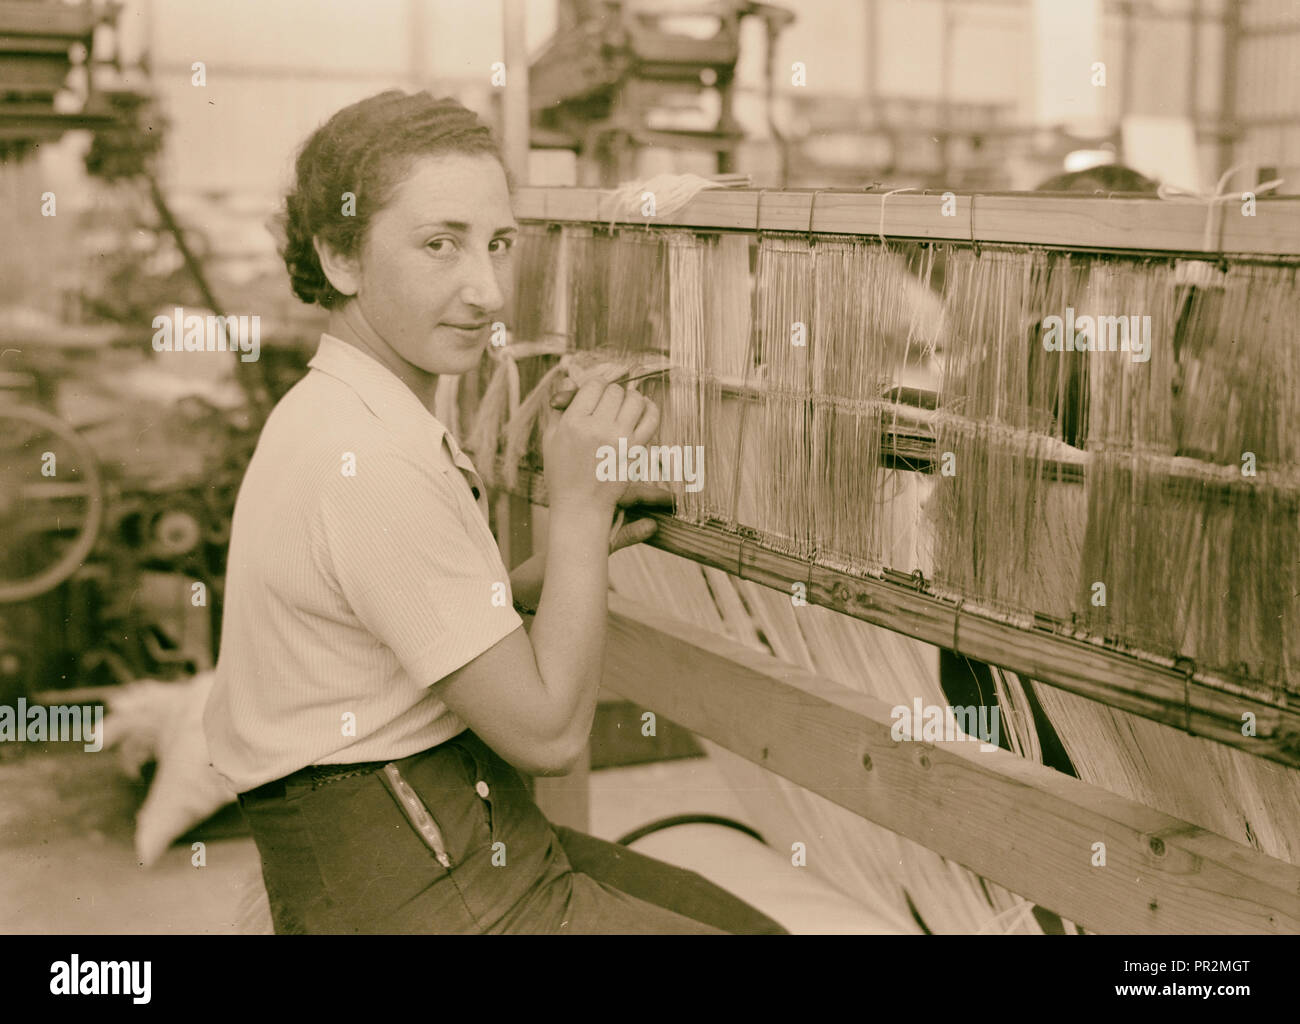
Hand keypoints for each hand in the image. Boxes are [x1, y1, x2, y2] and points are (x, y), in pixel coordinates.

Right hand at [541, 378, 659, 517]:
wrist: (581, 505)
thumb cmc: (562, 472)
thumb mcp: (551, 437)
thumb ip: (559, 407)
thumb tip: (570, 379)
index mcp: (573, 422)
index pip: (594, 385)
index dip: (595, 386)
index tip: (594, 395)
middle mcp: (597, 428)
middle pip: (615, 390)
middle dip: (612, 393)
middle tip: (608, 404)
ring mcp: (620, 438)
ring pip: (635, 399)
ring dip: (631, 398)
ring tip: (625, 406)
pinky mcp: (636, 449)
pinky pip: (651, 417)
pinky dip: (650, 408)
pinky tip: (643, 409)